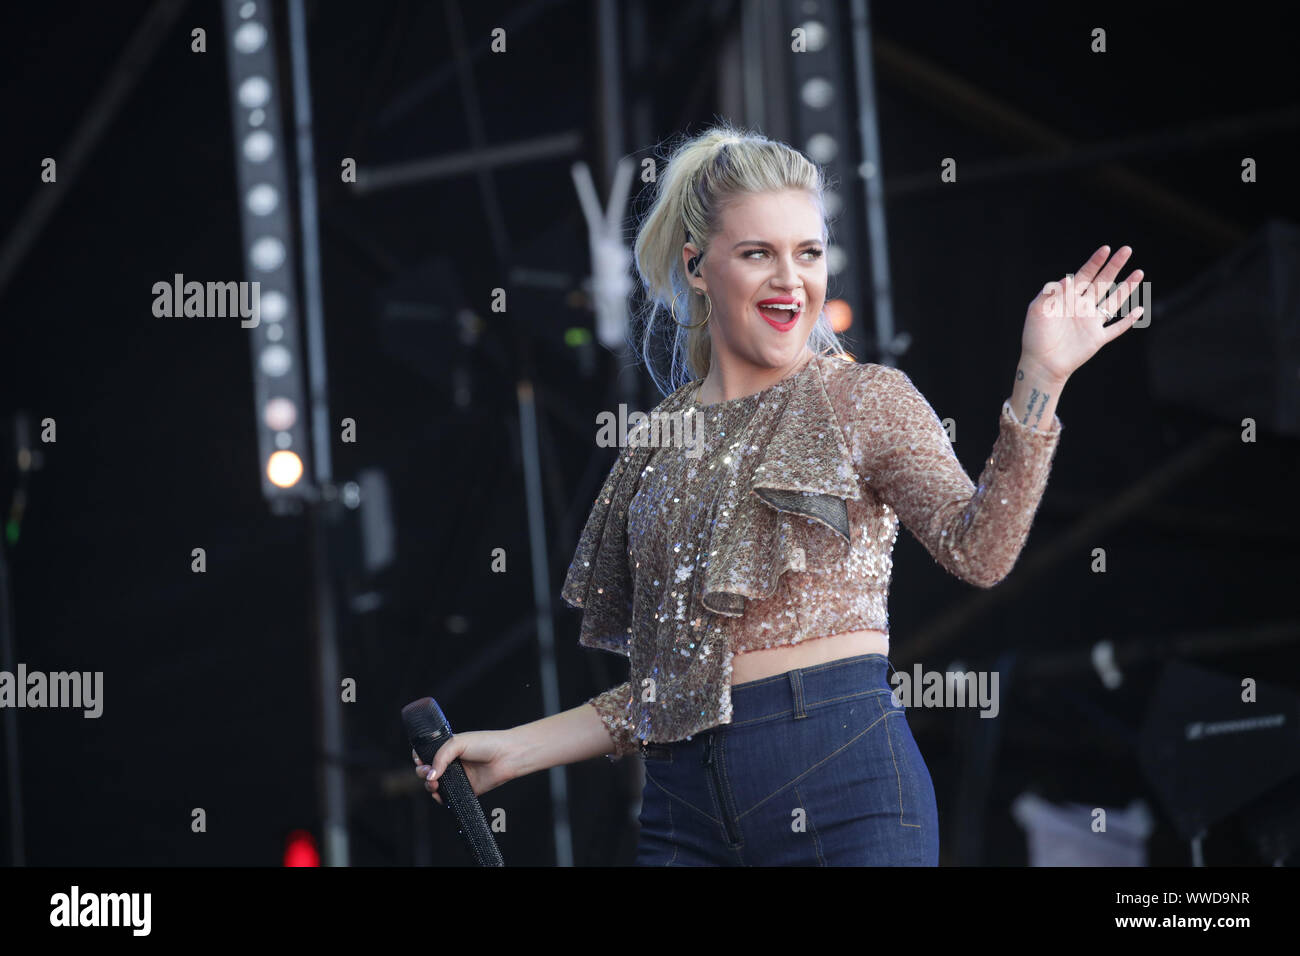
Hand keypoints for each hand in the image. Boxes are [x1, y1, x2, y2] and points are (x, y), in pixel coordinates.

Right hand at [411, 730, 514, 806]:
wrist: (507, 756)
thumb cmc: (486, 743)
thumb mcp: (458, 742)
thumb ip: (441, 757)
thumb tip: (430, 775)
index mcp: (448, 748)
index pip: (426, 754)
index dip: (419, 758)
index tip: (420, 760)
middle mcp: (451, 763)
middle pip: (427, 771)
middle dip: (422, 773)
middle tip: (428, 772)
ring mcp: (457, 776)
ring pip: (434, 785)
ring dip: (429, 786)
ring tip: (434, 784)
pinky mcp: (465, 790)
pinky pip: (447, 797)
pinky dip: (440, 798)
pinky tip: (440, 794)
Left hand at [1022, 245, 1144, 383]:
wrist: (1041, 362)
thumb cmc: (1035, 335)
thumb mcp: (1036, 310)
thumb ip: (1049, 293)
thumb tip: (1067, 278)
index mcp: (1068, 298)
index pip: (1084, 275)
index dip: (1095, 262)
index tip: (1106, 249)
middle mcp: (1082, 307)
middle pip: (1103, 282)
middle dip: (1114, 266)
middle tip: (1127, 250)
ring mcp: (1091, 322)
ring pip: (1114, 301)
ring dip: (1127, 288)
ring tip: (1139, 272)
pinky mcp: (1097, 338)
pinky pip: (1116, 328)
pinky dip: (1128, 321)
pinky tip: (1139, 311)